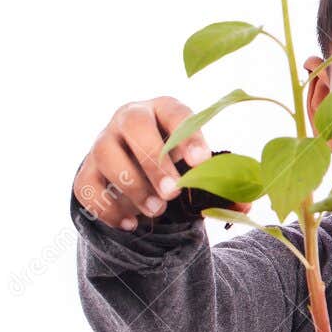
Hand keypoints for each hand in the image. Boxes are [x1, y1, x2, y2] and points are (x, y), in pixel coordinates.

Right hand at [72, 96, 252, 230]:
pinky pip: (86, 186)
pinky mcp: (87, 169)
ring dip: (131, 185)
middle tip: (172, 193)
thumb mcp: (199, 167)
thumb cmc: (176, 162)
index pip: (175, 112)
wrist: (137, 170)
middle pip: (133, 125)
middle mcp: (129, 117)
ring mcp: (103, 141)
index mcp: (164, 109)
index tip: (201, 162)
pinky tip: (130, 222)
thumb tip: (245, 204)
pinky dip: (107, 207)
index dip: (188, 135)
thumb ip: (222, 184)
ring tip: (156, 210)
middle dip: (153, 161)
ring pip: (105, 154)